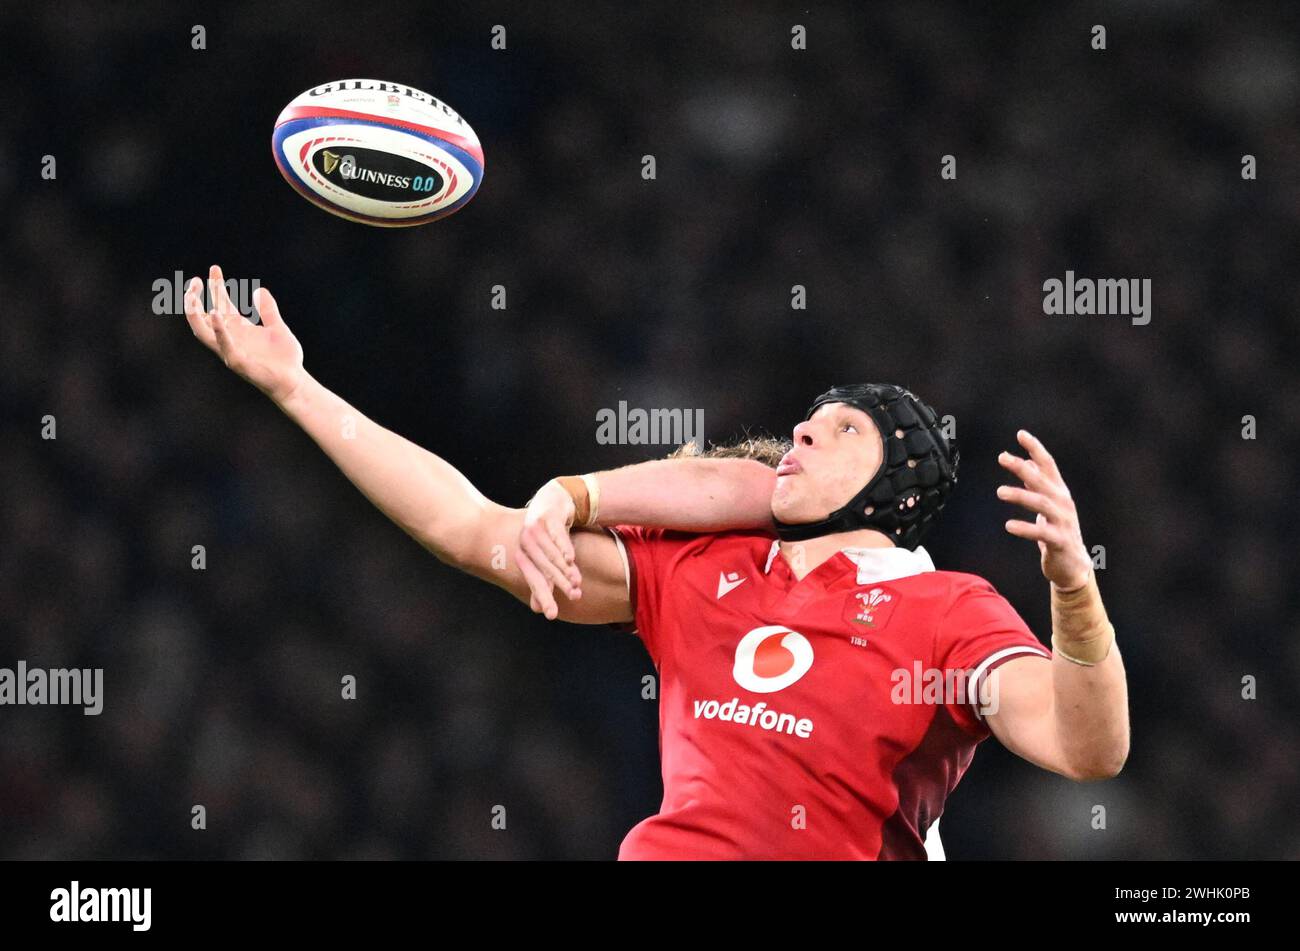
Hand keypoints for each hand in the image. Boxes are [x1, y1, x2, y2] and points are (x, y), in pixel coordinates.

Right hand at [185, 265, 305, 404]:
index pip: (221, 304)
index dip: (216, 286)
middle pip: (204, 315)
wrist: (294, 382)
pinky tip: (216, 314)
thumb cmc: (284, 358)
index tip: (214, 268)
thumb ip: (268, 310)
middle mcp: (230, 338)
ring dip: (195, 313)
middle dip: (196, 298)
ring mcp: (230, 350)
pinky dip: (219, 330)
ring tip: (192, 295)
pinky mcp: (237, 362)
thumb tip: (258, 290)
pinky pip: (224, 344)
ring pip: (203, 331)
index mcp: (238, 328)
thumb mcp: (277, 327)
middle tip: (196, 280)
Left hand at [515, 479, 583, 619]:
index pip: (534, 580)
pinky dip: (563, 547)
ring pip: (551, 554)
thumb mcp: (546, 558)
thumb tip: (537, 609)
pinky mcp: (546, 517)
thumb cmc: (548, 534)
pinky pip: (556, 535)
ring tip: (577, 582)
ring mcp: (534, 528)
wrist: (552, 501)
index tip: (553, 615)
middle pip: (544, 569)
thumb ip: (543, 580)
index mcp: (523, 554)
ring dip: (565, 569)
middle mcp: (525, 542)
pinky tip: (570, 559)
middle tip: (574, 597)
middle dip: (560, 584)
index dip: (544, 597)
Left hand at [996, 430, 1091, 591]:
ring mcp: (1063, 521)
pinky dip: (1025, 528)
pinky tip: (1009, 525)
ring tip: (1000, 492)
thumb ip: (1039, 485)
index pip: (1048, 465)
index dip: (1036, 449)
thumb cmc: (1058, 531)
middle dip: (1022, 467)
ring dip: (1020, 495)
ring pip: (1041, 503)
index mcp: (1059, 492)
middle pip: (1042, 480)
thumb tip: (1027, 463)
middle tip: (1002, 457)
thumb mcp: (1049, 505)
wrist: (1074, 565)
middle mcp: (1063, 503)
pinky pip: (1041, 532)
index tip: (1020, 434)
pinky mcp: (1059, 541)